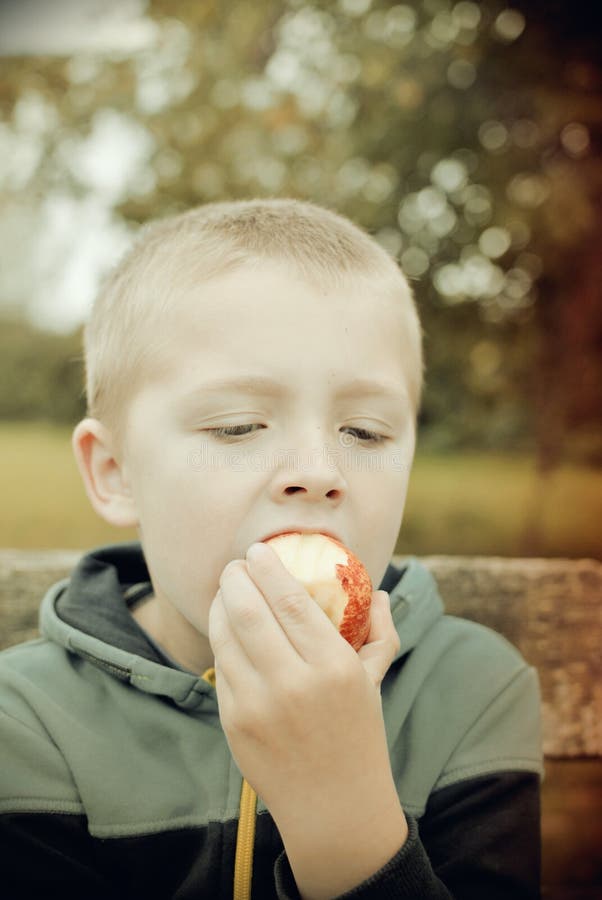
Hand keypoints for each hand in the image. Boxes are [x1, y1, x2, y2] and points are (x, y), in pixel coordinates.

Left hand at [208, 542, 407, 898]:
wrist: (333, 807)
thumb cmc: (358, 735)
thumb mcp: (376, 682)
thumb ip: (381, 632)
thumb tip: (378, 590)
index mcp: (334, 668)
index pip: (290, 601)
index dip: (268, 569)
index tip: (258, 550)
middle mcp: (294, 684)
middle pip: (249, 611)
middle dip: (235, 578)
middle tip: (235, 564)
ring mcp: (259, 705)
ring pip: (226, 636)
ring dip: (220, 604)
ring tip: (226, 589)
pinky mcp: (234, 723)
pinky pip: (221, 667)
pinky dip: (220, 638)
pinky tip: (225, 626)